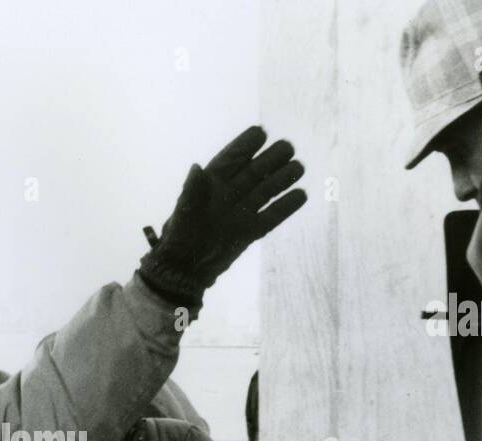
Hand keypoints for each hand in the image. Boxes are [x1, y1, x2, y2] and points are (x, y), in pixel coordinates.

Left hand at [140, 126, 306, 308]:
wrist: (185, 267)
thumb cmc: (179, 236)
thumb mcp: (183, 211)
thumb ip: (192, 190)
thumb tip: (196, 168)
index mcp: (211, 183)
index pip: (232, 158)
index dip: (245, 145)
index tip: (261, 133)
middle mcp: (230, 193)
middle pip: (255, 171)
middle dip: (271, 158)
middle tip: (288, 147)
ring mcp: (242, 211)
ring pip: (266, 190)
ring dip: (282, 178)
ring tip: (298, 167)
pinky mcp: (250, 231)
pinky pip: (271, 216)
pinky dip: (286, 207)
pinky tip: (301, 195)